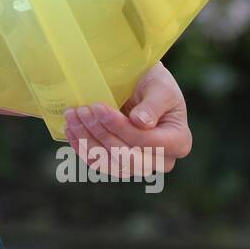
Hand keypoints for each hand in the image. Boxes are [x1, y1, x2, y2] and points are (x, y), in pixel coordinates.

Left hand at [63, 61, 191, 180]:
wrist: (142, 86)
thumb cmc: (155, 84)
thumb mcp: (161, 87)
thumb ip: (154, 104)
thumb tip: (141, 123)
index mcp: (179, 141)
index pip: (147, 142)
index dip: (120, 128)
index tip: (99, 107)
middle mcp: (161, 160)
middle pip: (127, 158)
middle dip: (101, 134)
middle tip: (83, 110)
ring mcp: (139, 165)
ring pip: (110, 163)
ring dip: (87, 142)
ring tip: (72, 117)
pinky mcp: (119, 163)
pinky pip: (99, 163)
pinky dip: (82, 147)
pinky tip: (70, 129)